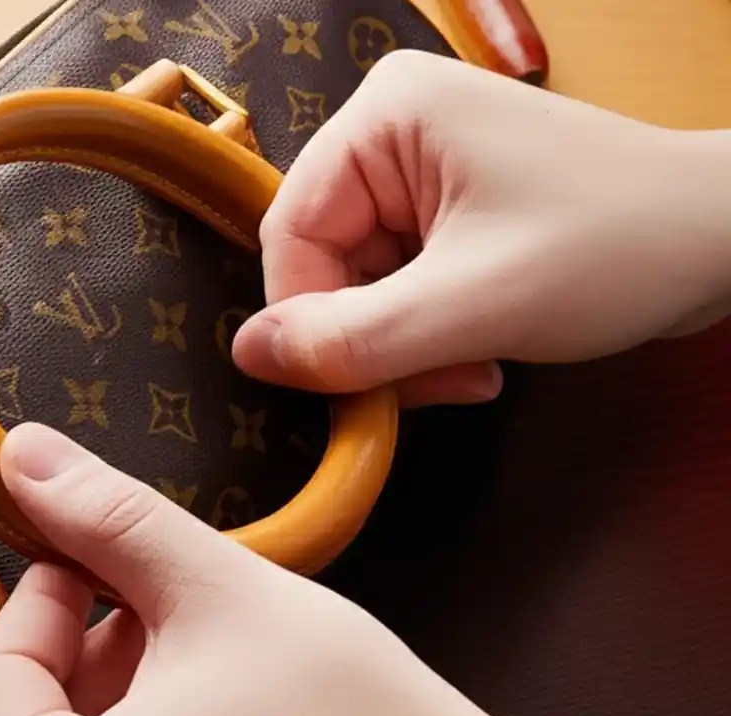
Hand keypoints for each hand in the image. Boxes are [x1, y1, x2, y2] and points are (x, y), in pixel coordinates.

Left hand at [0, 423, 489, 715]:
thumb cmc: (357, 712)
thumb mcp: (224, 593)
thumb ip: (116, 520)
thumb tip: (28, 457)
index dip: (34, 601)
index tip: (81, 559)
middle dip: (77, 641)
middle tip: (141, 594)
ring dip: (110, 680)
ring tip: (188, 638)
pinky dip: (145, 714)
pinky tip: (203, 687)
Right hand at [233, 50, 730, 407]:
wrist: (726, 239)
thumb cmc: (613, 248)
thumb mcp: (471, 306)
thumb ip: (351, 340)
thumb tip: (246, 355)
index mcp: (384, 116)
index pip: (291, 233)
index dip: (308, 319)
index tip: (356, 387)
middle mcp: (391, 129)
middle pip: (325, 260)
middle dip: (372, 336)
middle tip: (438, 384)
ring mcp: (420, 165)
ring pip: (360, 282)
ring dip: (403, 345)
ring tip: (471, 370)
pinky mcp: (446, 202)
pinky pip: (397, 281)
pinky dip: (427, 331)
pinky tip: (478, 351)